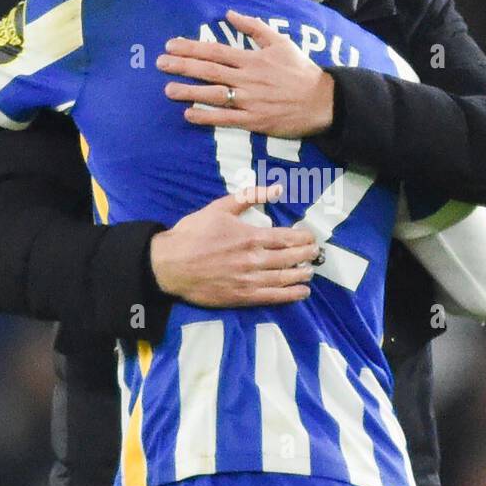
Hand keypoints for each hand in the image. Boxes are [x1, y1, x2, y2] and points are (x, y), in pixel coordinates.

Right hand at [149, 186, 319, 306]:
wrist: (169, 264)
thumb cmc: (193, 233)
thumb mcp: (219, 208)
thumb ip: (249, 196)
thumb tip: (276, 188)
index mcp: (250, 236)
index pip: (286, 238)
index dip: (303, 238)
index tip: (311, 238)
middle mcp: (253, 259)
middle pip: (289, 258)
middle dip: (307, 255)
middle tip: (316, 254)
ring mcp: (248, 280)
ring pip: (284, 278)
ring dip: (301, 275)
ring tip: (311, 272)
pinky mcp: (241, 297)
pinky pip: (272, 297)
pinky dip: (290, 295)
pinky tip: (301, 293)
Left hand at [157, 9, 335, 136]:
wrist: (321, 101)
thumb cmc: (300, 70)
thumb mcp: (280, 42)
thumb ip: (254, 27)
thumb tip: (230, 14)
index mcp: (252, 58)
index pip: (215, 51)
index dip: (191, 47)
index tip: (171, 45)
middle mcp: (247, 78)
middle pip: (209, 70)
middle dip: (182, 66)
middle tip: (160, 63)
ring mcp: (249, 100)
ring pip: (214, 94)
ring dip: (189, 91)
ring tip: (168, 89)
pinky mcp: (254, 120)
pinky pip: (226, 118)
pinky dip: (206, 116)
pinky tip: (189, 114)